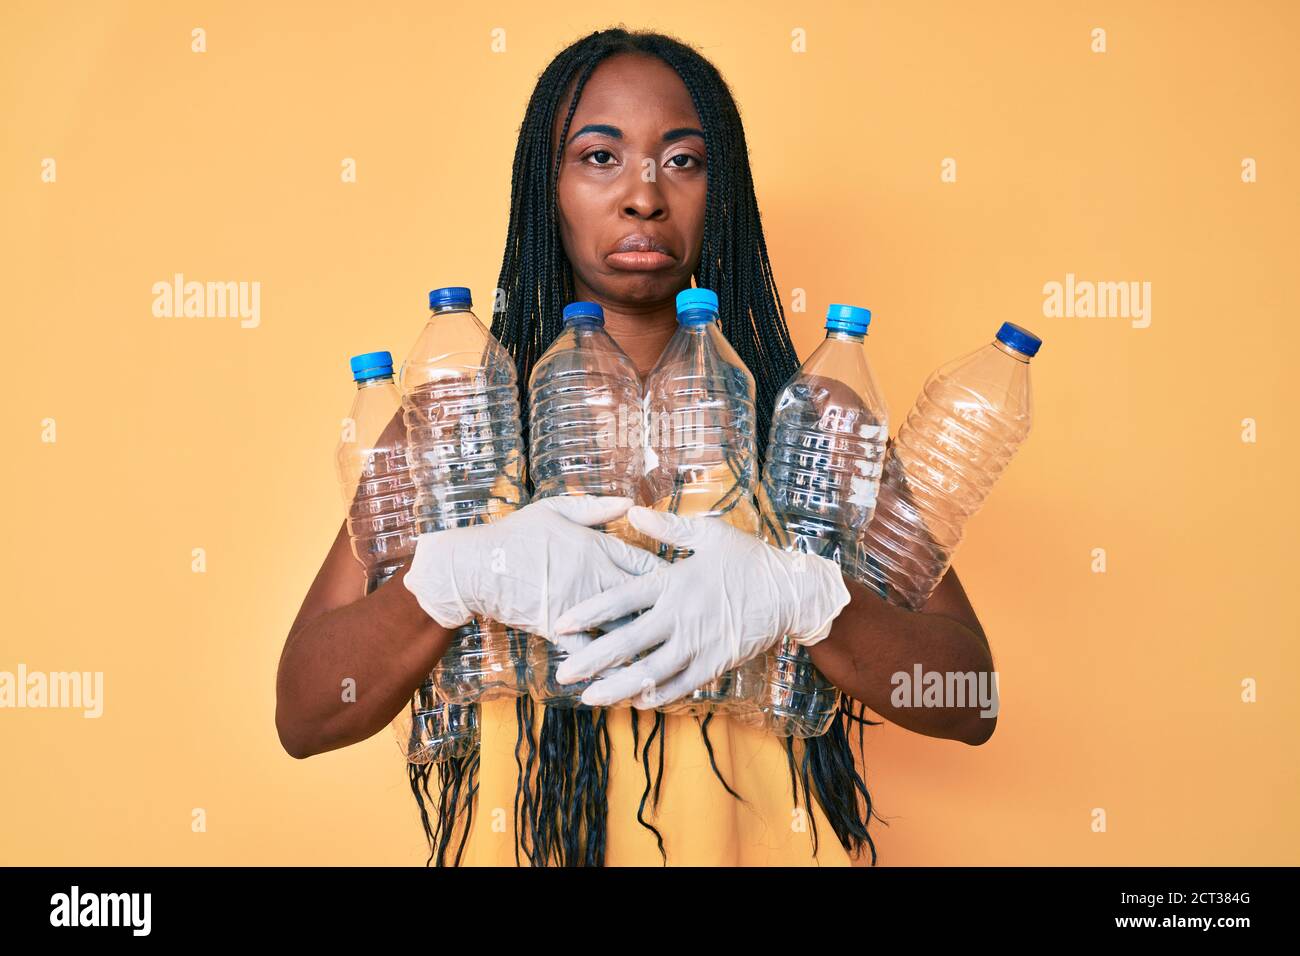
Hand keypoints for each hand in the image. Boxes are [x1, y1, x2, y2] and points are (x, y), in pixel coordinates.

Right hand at [402, 495, 665, 651]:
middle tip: (695, 622)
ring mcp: (579, 606)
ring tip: (676, 655)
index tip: (688, 582)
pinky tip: (631, 677)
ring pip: (623, 628)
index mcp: (596, 547)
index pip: (643, 562)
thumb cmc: (514, 534)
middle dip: (668, 611)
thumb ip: (596, 508)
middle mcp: (593, 578)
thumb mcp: (555, 509)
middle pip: (643, 599)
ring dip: (648, 642)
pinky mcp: (560, 630)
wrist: (476, 567)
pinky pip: (592, 651)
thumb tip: (631, 503)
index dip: (668, 574)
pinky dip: (611, 664)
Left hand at [552, 505, 850, 707]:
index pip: (622, 599)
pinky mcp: (715, 663)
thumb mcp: (710, 535)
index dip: (590, 612)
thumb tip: (633, 512)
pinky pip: (680, 684)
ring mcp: (698, 643)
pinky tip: (635, 701)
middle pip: (627, 642)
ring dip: (617, 686)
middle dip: (592, 659)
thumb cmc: (749, 560)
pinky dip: (656, 694)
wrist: (792, 593)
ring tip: (590, 698)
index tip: (562, 623)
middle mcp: (681, 616)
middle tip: (563, 673)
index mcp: (674, 582)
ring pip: (649, 672)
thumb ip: (668, 528)